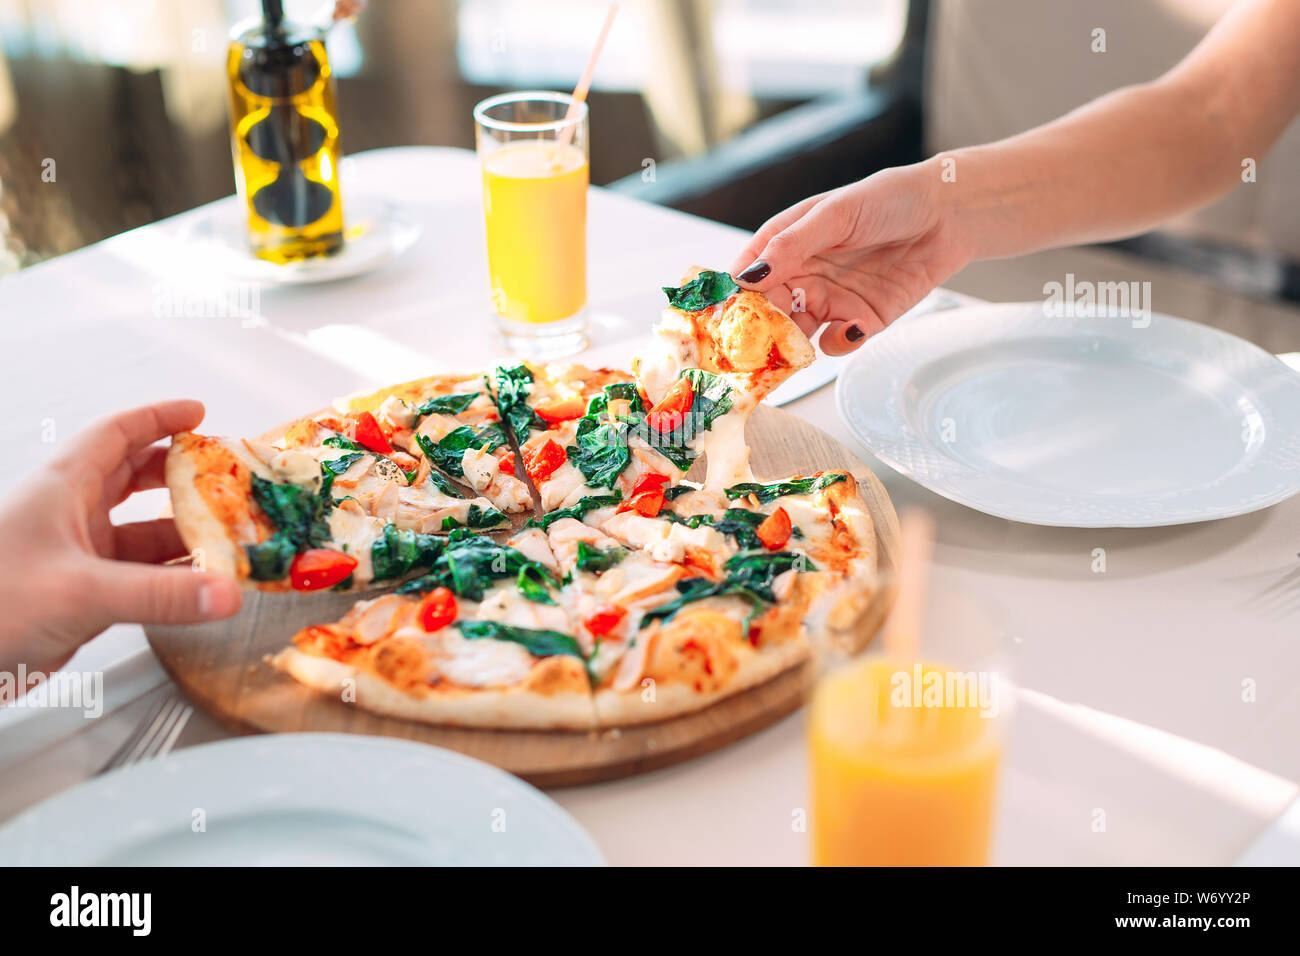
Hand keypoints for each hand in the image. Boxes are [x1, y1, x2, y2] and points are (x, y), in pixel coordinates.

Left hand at [0, 400, 241, 675]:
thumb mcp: (78, 593)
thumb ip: (158, 595)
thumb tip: (223, 593)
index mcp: (61, 489)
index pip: (116, 433)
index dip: (158, 418)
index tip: (198, 412)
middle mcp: (68, 516)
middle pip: (132, 476)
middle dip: (180, 474)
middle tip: (222, 476)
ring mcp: (74, 555)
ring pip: (138, 530)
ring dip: (181, 532)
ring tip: (224, 535)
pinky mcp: (78, 593)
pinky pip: (136, 573)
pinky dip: (170, 576)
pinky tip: (196, 585)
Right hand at [728, 160, 973, 354]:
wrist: (948, 214)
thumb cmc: (889, 199)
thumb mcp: (835, 214)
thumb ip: (792, 245)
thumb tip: (747, 275)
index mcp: (788, 244)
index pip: (748, 275)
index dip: (734, 297)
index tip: (724, 318)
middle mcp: (804, 275)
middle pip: (767, 312)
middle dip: (759, 330)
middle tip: (756, 345)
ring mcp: (831, 299)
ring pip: (796, 334)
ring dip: (793, 344)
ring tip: (797, 346)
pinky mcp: (861, 319)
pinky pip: (836, 342)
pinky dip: (837, 342)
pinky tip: (850, 328)